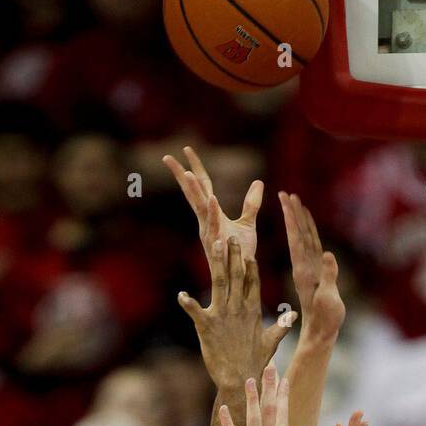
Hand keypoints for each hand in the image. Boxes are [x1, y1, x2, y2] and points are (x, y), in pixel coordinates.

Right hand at [163, 144, 261, 262]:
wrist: (242, 276)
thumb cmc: (242, 252)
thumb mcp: (248, 223)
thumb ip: (251, 203)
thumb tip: (258, 182)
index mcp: (211, 214)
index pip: (202, 186)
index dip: (195, 167)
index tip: (186, 149)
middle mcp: (205, 221)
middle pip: (192, 193)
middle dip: (180, 175)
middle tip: (167, 157)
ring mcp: (208, 232)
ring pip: (199, 207)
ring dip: (193, 191)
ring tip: (186, 173)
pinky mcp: (216, 244)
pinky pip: (214, 226)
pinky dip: (213, 213)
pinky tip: (211, 199)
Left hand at [178, 237, 294, 389]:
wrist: (241, 379)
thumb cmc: (255, 362)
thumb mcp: (271, 342)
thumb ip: (281, 326)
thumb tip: (294, 315)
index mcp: (252, 310)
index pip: (252, 283)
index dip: (249, 266)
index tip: (247, 251)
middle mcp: (238, 308)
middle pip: (235, 276)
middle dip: (233, 255)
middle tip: (230, 235)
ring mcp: (222, 315)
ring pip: (218, 283)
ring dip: (216, 263)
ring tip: (214, 244)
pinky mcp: (206, 326)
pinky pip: (195, 311)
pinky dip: (187, 303)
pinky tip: (181, 295)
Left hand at [219, 365, 303, 425]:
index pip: (283, 413)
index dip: (282, 395)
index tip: (283, 377)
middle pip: (270, 411)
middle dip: (270, 388)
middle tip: (270, 367)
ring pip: (254, 421)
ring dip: (252, 399)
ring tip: (249, 380)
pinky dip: (228, 424)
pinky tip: (224, 409)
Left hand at [280, 191, 345, 342]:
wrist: (322, 332)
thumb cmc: (326, 318)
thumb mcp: (328, 298)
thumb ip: (328, 276)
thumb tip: (328, 254)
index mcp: (303, 270)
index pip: (295, 240)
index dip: (291, 220)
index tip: (284, 202)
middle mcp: (303, 266)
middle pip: (297, 235)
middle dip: (292, 214)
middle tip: (285, 194)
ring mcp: (309, 269)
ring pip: (304, 238)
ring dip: (299, 220)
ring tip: (295, 202)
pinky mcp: (315, 272)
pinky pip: (312, 248)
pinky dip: (310, 233)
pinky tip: (307, 224)